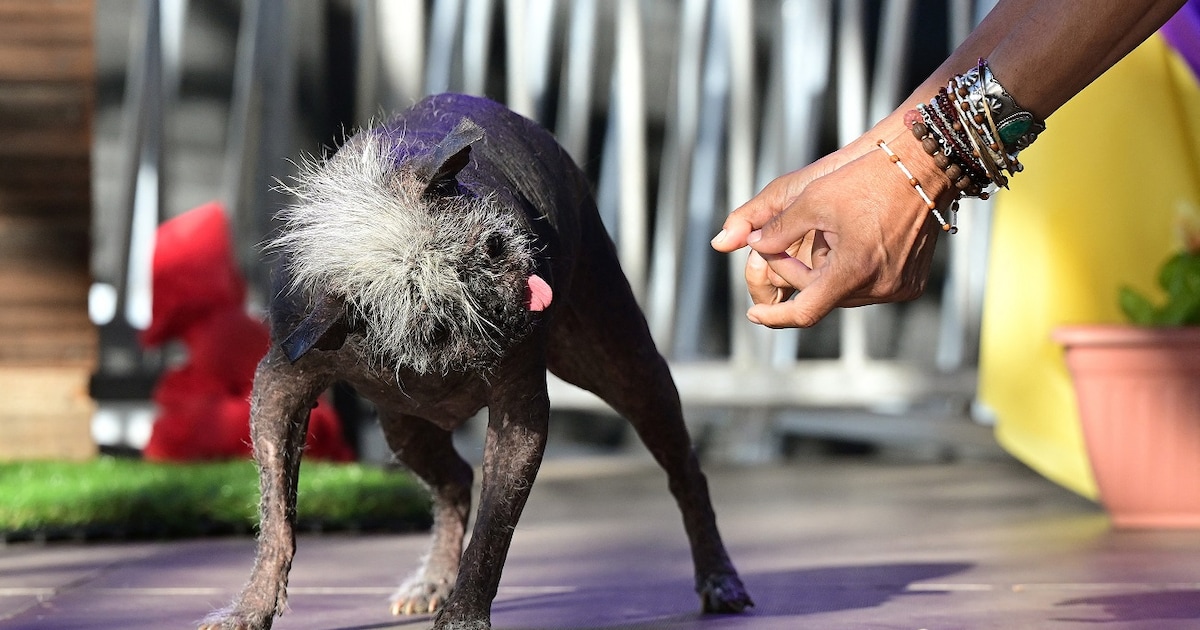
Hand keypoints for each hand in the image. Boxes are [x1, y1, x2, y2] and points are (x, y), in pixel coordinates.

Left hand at [712, 132, 946, 327]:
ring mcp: (898, 289)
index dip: (775, 316)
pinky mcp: (910, 284)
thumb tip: (735, 245)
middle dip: (797, 271)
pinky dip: (851, 271)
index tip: (752, 314)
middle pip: (820, 295)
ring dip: (825, 271)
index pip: (804, 312)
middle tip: (781, 240)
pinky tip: (854, 240)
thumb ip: (772, 227)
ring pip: (843, 293)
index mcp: (853, 270)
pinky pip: (868, 287)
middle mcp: (879, 287)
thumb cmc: (865, 178)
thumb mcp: (810, 199)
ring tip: (830, 232)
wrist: (926, 165)